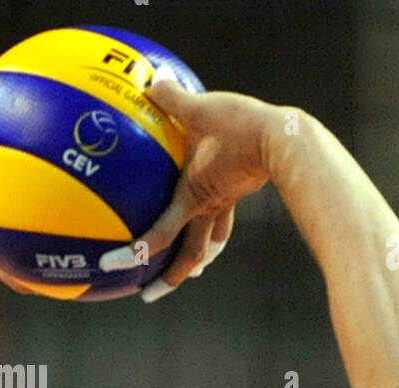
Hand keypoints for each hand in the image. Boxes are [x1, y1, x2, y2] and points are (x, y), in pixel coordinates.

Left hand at [98, 69, 281, 301]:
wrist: (286, 138)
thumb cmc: (243, 125)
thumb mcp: (200, 107)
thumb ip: (171, 97)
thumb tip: (147, 81)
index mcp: (192, 197)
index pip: (158, 235)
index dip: (135, 253)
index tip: (112, 267)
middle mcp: (207, 208)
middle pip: (187, 256)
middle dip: (168, 279)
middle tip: (147, 294)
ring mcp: (225, 204)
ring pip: (208, 244)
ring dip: (196, 262)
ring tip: (188, 274)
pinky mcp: (238, 194)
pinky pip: (222, 220)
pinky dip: (213, 233)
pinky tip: (211, 231)